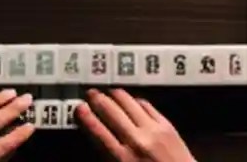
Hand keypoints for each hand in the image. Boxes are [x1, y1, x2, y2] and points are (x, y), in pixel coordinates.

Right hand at [77, 89, 194, 161]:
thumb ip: (111, 156)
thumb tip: (99, 137)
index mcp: (123, 159)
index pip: (99, 132)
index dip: (86, 117)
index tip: (79, 108)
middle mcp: (136, 141)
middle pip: (111, 112)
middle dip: (98, 100)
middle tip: (91, 93)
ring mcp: (153, 131)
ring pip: (129, 103)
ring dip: (116, 95)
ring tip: (108, 92)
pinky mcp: (167, 125)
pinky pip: (147, 105)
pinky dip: (136, 100)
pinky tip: (131, 100)